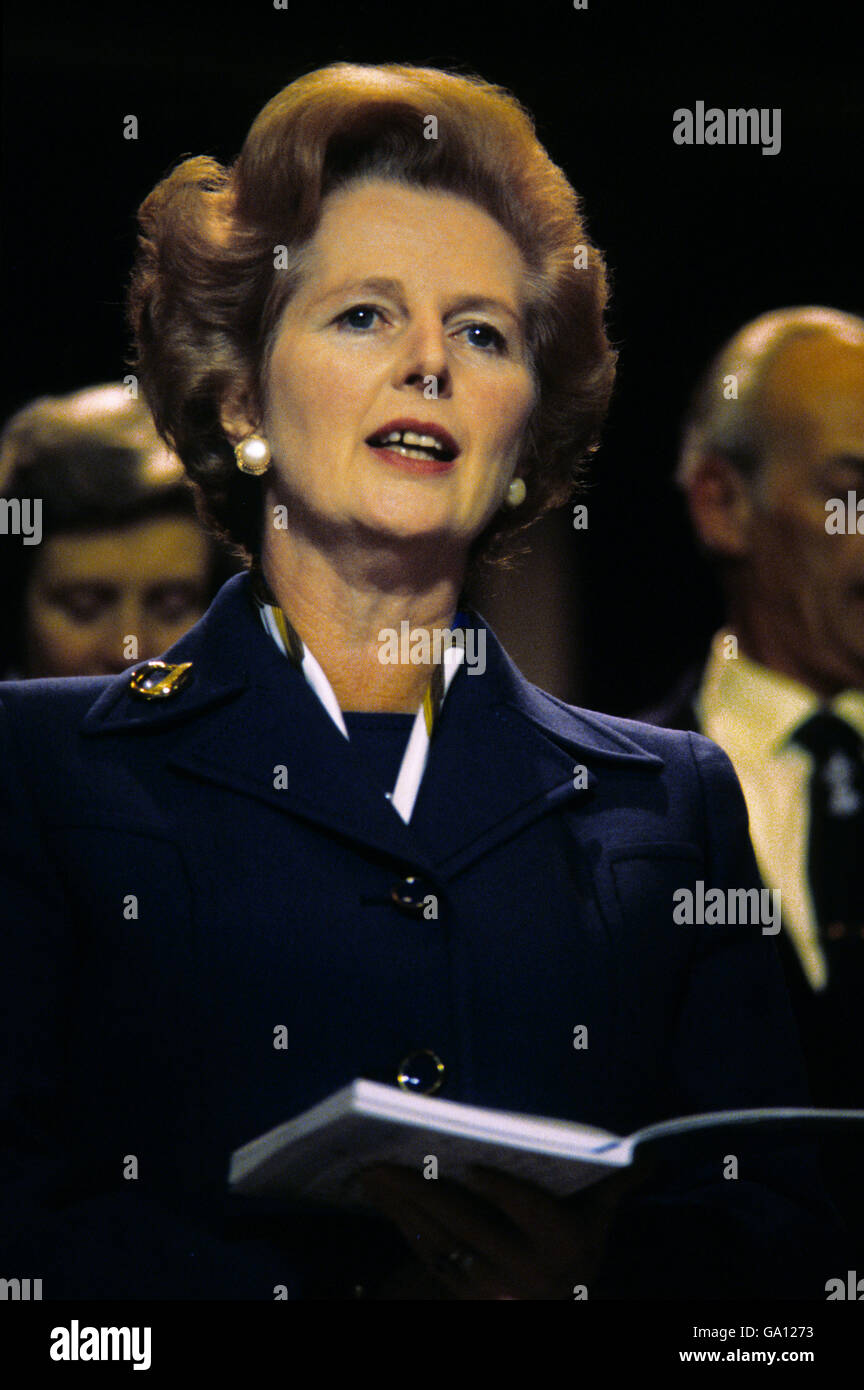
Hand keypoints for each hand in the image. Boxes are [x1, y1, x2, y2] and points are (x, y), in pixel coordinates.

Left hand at [354, 1162, 644, 1299]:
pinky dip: (403, 1228)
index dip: (501, 1190)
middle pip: (468, 1225)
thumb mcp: (598, 1219)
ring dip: (401, 1209)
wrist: (555, 1310)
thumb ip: (615, 1182)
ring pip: (438, 1243)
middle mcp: (526, 1272)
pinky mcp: (462, 1297)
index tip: (472, 1166)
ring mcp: (491, 1290)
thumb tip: (651, 1149)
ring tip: (370, 1175)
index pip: (528, 1211)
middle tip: (385, 1161)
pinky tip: (383, 1202)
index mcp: (563, 1244)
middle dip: (422, 1192)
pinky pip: (428, 1259)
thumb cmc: (576, 1252)